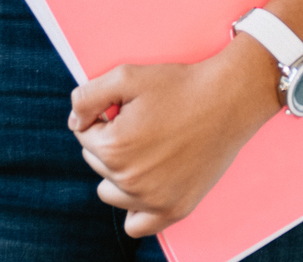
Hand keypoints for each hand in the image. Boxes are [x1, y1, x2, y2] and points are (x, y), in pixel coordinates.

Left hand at [68, 38, 282, 236]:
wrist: (228, 100)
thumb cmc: (178, 85)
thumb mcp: (125, 75)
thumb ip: (87, 97)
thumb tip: (74, 123)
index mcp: (113, 148)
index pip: (83, 135)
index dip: (103, 116)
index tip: (127, 108)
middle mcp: (129, 181)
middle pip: (96, 163)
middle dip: (111, 141)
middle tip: (142, 123)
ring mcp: (153, 200)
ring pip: (110, 192)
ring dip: (118, 172)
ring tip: (145, 149)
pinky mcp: (175, 210)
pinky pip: (137, 226)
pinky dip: (134, 209)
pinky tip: (144, 186)